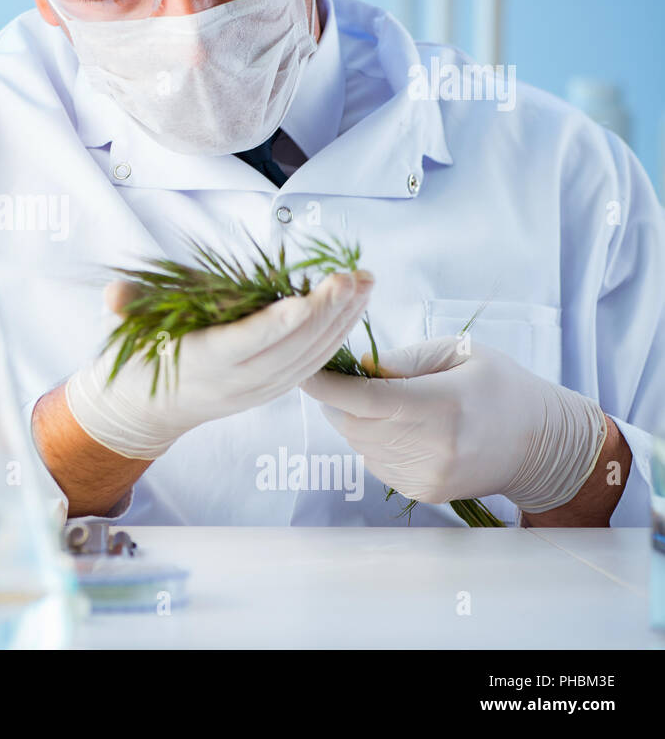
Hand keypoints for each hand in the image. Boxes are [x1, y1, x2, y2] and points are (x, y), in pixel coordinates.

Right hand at [65, 270, 374, 458]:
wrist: (143, 412)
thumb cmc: (136, 357)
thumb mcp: (128, 329)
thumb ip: (127, 306)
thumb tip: (113, 295)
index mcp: (200, 363)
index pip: (243, 344)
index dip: (274, 325)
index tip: (303, 301)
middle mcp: (234, 383)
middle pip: (288, 350)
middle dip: (324, 314)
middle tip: (349, 277)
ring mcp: (257, 390)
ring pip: (308, 358)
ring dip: (341, 321)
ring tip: (365, 283)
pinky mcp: (271, 389)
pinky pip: (312, 366)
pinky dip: (337, 336)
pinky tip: (354, 307)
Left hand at [300, 337, 607, 512]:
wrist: (542, 445)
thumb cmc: (499, 386)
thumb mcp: (459, 353)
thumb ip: (403, 359)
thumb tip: (357, 368)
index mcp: (441, 404)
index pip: (365, 398)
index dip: (326, 386)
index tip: (303, 372)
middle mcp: (432, 446)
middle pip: (352, 424)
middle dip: (339, 400)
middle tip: (350, 380)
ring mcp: (427, 475)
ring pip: (359, 444)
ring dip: (357, 421)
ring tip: (390, 403)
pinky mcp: (423, 493)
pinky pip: (375, 463)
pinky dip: (374, 442)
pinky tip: (404, 430)